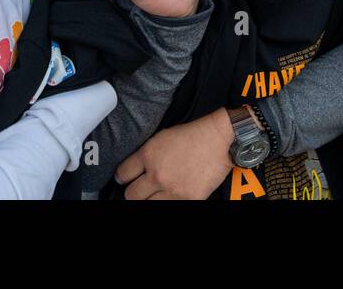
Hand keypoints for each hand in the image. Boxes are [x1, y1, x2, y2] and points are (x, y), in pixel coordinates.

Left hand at [117, 108, 233, 199]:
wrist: (219, 140)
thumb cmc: (193, 135)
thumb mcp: (162, 137)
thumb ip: (147, 154)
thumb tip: (136, 169)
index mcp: (148, 155)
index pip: (123, 174)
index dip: (123, 178)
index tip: (125, 180)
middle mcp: (157, 174)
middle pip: (131, 195)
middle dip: (134, 192)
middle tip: (139, 190)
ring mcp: (171, 189)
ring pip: (147, 204)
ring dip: (149, 199)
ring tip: (155, 194)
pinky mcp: (187, 199)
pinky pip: (169, 207)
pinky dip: (169, 201)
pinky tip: (171, 195)